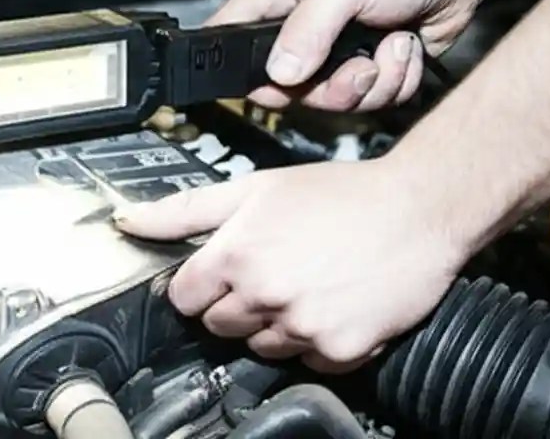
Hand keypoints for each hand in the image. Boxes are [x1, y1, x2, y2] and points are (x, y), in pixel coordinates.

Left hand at [112, 157, 476, 372]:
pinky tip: (336, 303)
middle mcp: (264, 295)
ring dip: (278, 323)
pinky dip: (319, 340)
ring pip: (263, 346)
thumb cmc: (343, 193)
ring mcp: (302, 327)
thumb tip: (129, 220)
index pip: (183, 296)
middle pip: (220, 324)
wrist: (420, 209)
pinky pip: (309, 361)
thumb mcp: (257, 188)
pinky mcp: (339, 351)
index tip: (225, 271)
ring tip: (311, 282)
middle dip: (239, 302)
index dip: (202, 282)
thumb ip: (186, 209)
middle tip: (277, 269)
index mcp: (236, 254)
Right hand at [209, 0, 489, 111]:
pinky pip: (370, 103)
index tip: (271, 81)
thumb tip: (279, 72)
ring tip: (390, 46)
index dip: (236, 67)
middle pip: (285, 90)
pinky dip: (395, 83)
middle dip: (328, 87)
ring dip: (372, 82)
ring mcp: (335, 53)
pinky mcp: (369, 71)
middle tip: (355, 64)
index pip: (229, 37)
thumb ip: (308, 27)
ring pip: (332, 102)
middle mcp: (302, 28)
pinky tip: (404, 49)